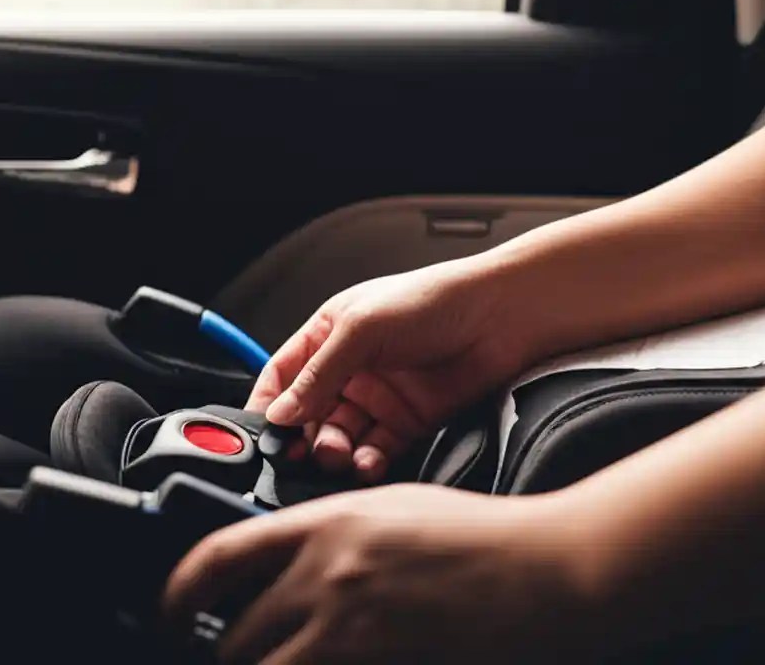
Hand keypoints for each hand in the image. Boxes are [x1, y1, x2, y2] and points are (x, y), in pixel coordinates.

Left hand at [163, 484, 590, 664]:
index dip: (177, 592)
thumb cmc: (484, 535)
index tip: (169, 612)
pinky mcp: (379, 662)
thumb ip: (331, 532)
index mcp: (327, 522)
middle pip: (233, 635)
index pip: (218, 555)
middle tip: (233, 654)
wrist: (549, 569)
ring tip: (277, 664)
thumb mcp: (394, 508)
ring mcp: (353, 627)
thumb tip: (285, 558)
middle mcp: (328, 573)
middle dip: (224, 653)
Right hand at [246, 259, 527, 480]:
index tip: (264, 432)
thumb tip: (280, 413)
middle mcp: (350, 368)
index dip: (269, 405)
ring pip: (340, 437)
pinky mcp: (408, 423)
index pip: (282, 376)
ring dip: (333, 452)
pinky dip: (367, 462)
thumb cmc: (433, 300)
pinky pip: (376, 451)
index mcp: (328, 336)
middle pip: (309, 415)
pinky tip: (366, 463)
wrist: (500, 316)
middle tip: (303, 454)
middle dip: (302, 437)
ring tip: (337, 457)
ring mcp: (379, 397)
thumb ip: (318, 374)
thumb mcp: (361, 329)